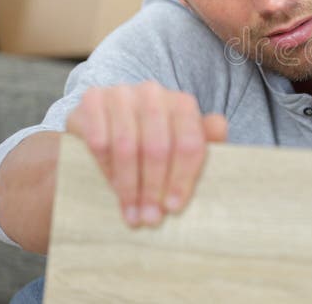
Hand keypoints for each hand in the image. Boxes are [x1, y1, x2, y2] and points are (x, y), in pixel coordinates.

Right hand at [65, 81, 227, 227]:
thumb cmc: (152, 138)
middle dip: (153, 189)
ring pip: (127, 147)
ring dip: (129, 186)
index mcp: (181, 103)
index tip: (174, 208)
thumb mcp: (181, 141)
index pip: (188, 142)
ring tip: (131, 213)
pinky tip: (112, 187)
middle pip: (158, 147)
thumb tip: (219, 127)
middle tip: (150, 218)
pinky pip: (99, 141)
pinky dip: (106, 169)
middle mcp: (153, 93)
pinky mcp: (91, 100)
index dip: (182, 178)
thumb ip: (203, 139)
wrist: (107, 122)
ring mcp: (121, 94)